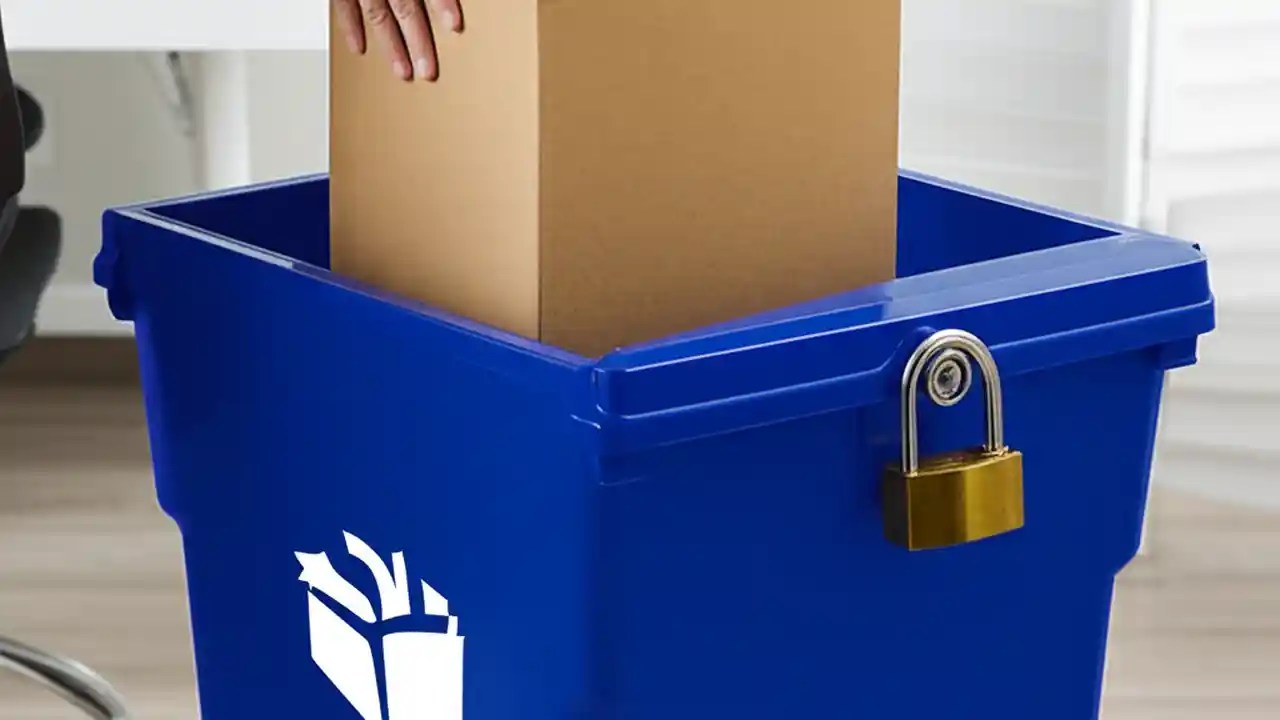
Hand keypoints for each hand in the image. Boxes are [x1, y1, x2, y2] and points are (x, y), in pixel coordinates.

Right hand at [333, 0, 463, 82]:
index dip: (442, 4)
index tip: (454, 27)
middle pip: (405, 9)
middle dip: (418, 42)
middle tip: (429, 72)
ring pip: (377, 15)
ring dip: (391, 46)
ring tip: (403, 73)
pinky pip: (343, 6)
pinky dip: (350, 28)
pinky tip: (359, 49)